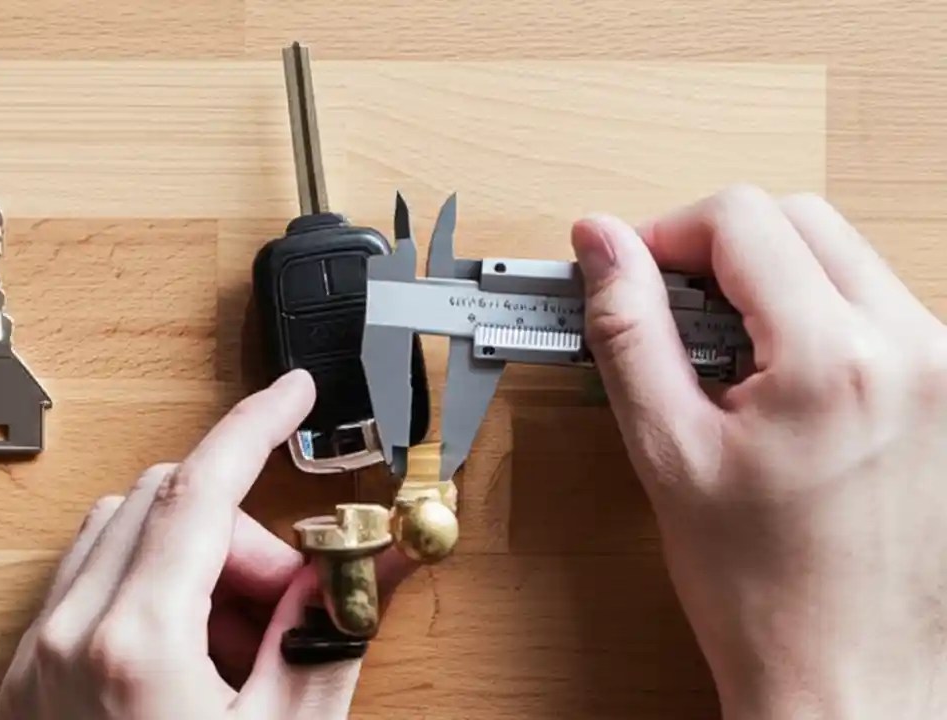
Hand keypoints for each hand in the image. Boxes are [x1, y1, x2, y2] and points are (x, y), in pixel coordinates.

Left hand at [0, 369, 414, 719]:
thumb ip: (319, 641)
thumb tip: (354, 571)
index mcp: (132, 646)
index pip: (201, 487)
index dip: (255, 426)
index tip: (291, 396)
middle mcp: (66, 638)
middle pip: (161, 504)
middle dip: (236, 530)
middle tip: (284, 602)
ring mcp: (35, 659)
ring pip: (117, 535)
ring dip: (188, 557)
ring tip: (234, 645)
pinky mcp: (23, 683)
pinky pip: (85, 586)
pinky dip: (144, 588)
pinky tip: (187, 659)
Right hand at [571, 185, 946, 718]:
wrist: (846, 674)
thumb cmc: (763, 589)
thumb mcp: (668, 451)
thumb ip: (627, 330)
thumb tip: (601, 248)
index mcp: (839, 360)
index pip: (742, 218)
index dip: (665, 233)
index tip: (630, 274)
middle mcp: (913, 349)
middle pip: (798, 219)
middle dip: (717, 246)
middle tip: (667, 310)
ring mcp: (944, 369)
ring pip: (840, 255)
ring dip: (766, 279)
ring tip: (720, 360)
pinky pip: (872, 303)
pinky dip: (810, 313)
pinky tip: (770, 380)